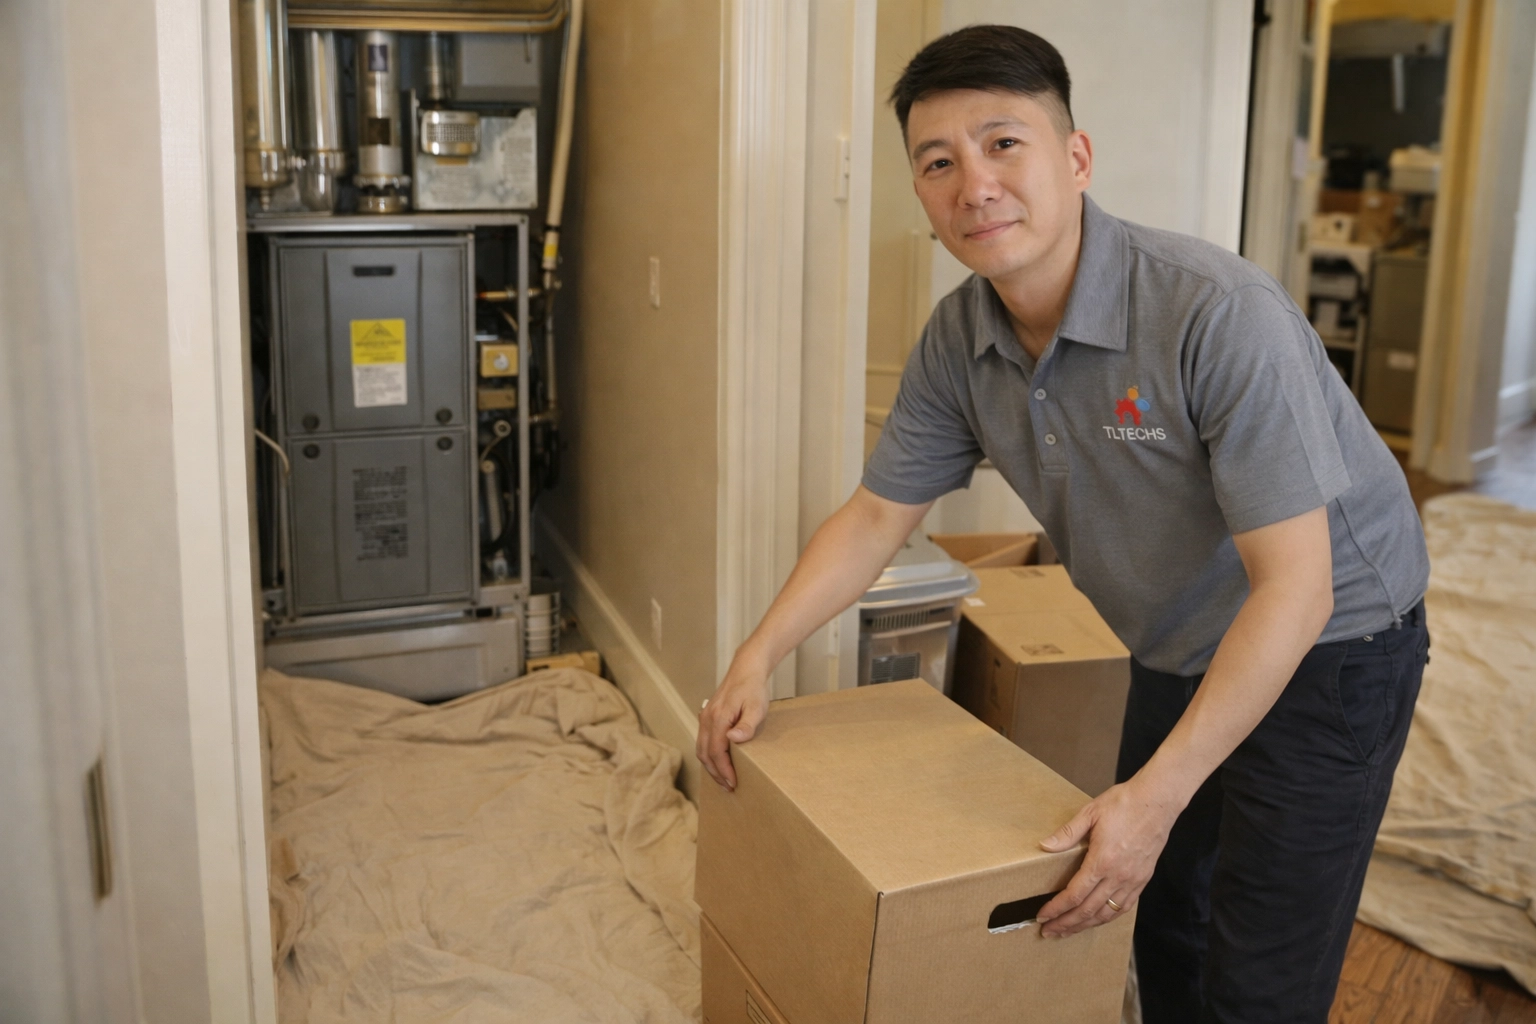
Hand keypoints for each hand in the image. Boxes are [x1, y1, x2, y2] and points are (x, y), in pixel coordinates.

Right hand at [696, 654, 772, 789]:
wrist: (746, 668)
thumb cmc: (753, 688)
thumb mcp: (757, 707)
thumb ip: (746, 725)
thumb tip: (733, 739)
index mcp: (718, 718)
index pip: (716, 752)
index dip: (724, 770)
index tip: (733, 783)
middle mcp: (707, 719)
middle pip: (705, 753)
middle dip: (716, 773)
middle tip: (729, 788)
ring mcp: (704, 717)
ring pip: (701, 748)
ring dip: (710, 766)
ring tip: (724, 779)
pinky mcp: (706, 716)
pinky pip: (702, 741)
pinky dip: (708, 755)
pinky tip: (718, 762)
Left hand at [1034, 777, 1182, 937]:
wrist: (1157, 801)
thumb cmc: (1124, 803)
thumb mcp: (1090, 813)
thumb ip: (1067, 833)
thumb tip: (1044, 846)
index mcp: (1102, 861)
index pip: (1075, 894)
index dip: (1057, 909)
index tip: (1042, 917)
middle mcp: (1118, 876)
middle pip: (1088, 910)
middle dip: (1066, 924)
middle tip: (1049, 932)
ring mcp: (1133, 880)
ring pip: (1107, 913)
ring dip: (1085, 926)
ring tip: (1068, 931)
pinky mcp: (1142, 879)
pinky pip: (1123, 907)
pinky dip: (1107, 917)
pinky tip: (1097, 920)